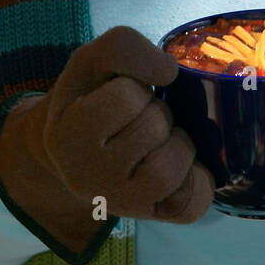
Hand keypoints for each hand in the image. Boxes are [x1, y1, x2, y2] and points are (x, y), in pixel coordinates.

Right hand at [0, 26, 214, 261]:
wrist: (77, 151)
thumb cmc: (91, 97)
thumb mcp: (92, 61)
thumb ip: (123, 47)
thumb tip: (170, 72)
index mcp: (66, 135)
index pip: (128, 96)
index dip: (134, 85)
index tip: (121, 93)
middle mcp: (86, 177)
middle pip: (155, 127)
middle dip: (157, 111)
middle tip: (140, 117)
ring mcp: (119, 202)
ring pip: (171, 168)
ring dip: (178, 143)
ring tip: (159, 140)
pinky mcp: (151, 217)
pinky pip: (192, 203)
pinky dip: (198, 180)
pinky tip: (182, 167)